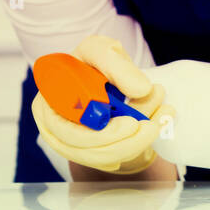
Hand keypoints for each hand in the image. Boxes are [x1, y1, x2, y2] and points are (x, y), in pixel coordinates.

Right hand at [31, 35, 173, 173]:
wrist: (107, 74)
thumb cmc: (95, 61)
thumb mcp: (102, 50)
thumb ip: (117, 65)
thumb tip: (141, 90)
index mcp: (46, 105)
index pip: (67, 131)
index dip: (99, 134)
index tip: (132, 124)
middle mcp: (55, 129)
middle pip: (86, 151)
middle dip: (125, 143)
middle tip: (154, 126)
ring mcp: (73, 144)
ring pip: (104, 158)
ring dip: (137, 143)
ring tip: (162, 119)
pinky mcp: (93, 151)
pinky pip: (115, 157)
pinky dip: (139, 144)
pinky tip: (156, 125)